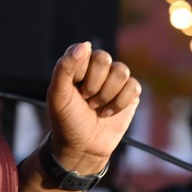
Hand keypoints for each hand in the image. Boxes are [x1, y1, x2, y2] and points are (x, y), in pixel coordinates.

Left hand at [47, 42, 139, 173]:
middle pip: (104, 59)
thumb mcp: (58, 95)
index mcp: (77, 63)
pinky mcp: (129, 93)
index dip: (80, 73)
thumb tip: (85, 45)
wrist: (82, 146)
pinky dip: (119, 103)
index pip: (84, 52)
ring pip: (121, 71)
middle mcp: (96, 68)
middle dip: (94, 85)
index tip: (74, 89)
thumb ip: (65, 67)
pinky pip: (134, 86)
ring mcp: (114, 80)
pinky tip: (108, 113)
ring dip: (106, 95)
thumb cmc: (66, 119)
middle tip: (85, 99)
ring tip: (96, 107)